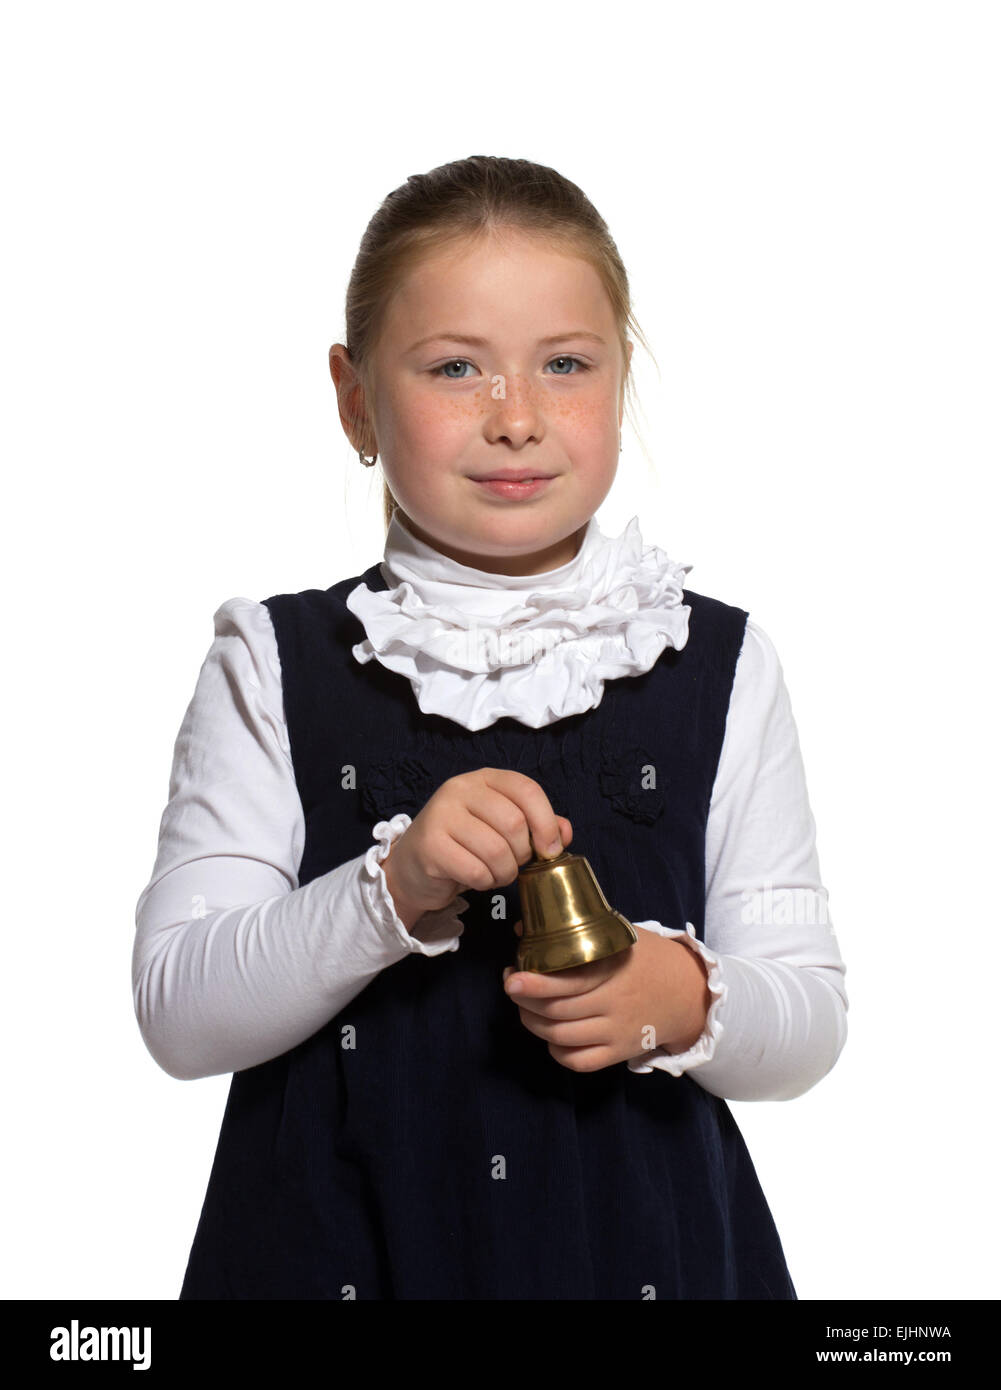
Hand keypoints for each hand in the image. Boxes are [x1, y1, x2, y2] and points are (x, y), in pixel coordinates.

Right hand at [382, 769, 572, 930]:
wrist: (414, 867)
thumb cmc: (465, 844)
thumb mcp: (501, 828)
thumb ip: (536, 825)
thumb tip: (565, 831)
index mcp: (484, 778)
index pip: (527, 790)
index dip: (546, 822)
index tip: (550, 849)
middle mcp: (460, 789)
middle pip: (514, 823)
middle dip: (522, 854)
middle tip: (512, 863)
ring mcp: (441, 815)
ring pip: (497, 851)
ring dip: (504, 873)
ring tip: (494, 873)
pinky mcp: (430, 846)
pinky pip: (476, 871)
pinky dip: (484, 882)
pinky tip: (475, 879)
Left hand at [502, 923, 711, 1071]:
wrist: (689, 992)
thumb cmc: (649, 957)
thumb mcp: (620, 935)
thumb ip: (577, 932)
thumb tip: (523, 926)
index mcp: (615, 970)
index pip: (569, 982)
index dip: (536, 983)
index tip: (513, 977)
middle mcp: (615, 1003)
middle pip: (558, 1011)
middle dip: (526, 1001)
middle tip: (514, 986)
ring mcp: (617, 1031)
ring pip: (563, 1037)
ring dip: (535, 1024)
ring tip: (526, 1008)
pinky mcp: (620, 1052)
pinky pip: (580, 1061)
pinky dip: (557, 1051)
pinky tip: (551, 1036)